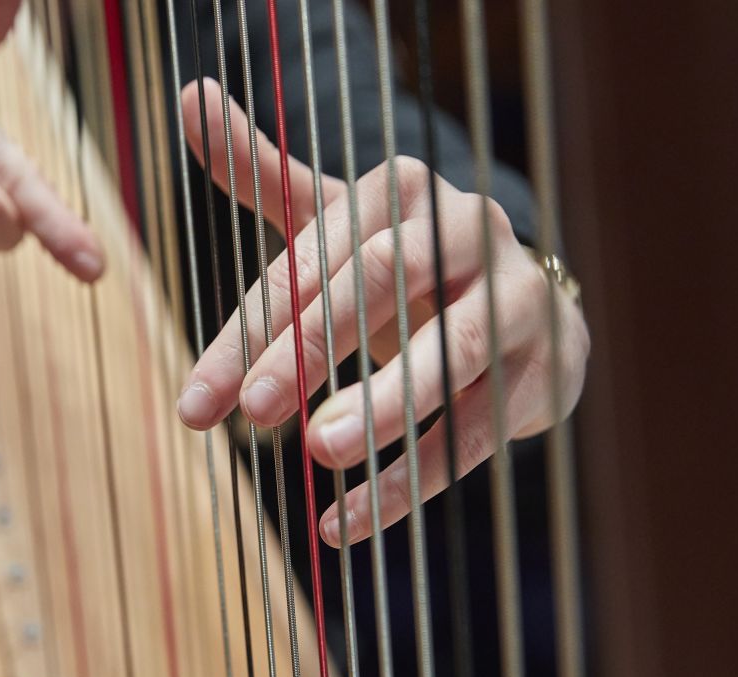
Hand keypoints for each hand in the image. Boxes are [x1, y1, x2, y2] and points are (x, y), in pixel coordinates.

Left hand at [174, 79, 588, 544]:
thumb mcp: (335, 219)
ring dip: (385, 403)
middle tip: (252, 413)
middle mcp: (464, 228)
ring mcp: (514, 294)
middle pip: (383, 279)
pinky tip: (346, 523)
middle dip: (312, 347)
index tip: (196, 405)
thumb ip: (262, 172)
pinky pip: (478, 426)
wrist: (520, 305)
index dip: (249, 334)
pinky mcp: (547, 364)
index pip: (311, 259)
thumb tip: (190, 93)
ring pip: (452, 349)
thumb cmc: (404, 263)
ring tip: (318, 453)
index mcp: (400, 190)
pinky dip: (412, 479)